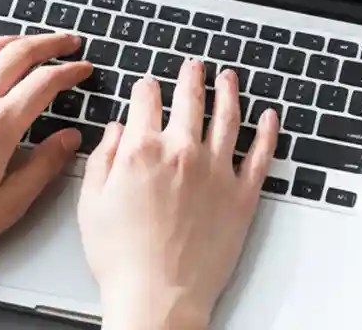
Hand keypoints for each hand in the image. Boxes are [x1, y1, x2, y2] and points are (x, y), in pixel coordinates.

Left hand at [0, 33, 92, 275]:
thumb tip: (69, 140)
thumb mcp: (8, 204)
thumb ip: (44, 166)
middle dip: (48, 43)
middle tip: (66, 42)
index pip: (45, 82)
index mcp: (0, 126)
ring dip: (10, 40)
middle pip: (17, 54)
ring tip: (26, 41)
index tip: (83, 68)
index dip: (70, 71)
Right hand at [78, 60, 278, 329]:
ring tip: (229, 78)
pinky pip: (261, 154)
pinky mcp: (242, 195)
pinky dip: (268, 132)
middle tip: (195, 65)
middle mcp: (183, 153)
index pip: (146, 102)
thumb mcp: (91, 204)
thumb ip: (102, 160)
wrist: (157, 297)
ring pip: (228, 117)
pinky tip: (270, 117)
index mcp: (143, 151)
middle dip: (192, 77)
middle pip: (190, 100)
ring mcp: (216, 172)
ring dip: (229, 92)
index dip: (146, 88)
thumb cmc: (122, 259)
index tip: (148, 86)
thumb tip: (115, 131)